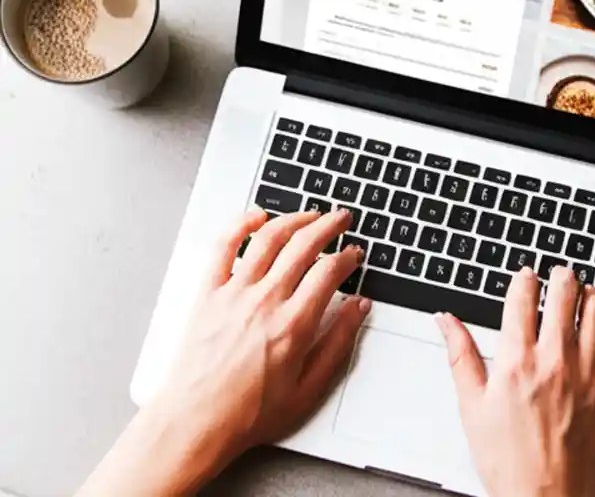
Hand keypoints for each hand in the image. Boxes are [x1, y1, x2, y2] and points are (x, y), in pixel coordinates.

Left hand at [79, 208, 368, 495]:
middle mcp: (264, 302)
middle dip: (328, 226)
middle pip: (303, 245)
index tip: (354, 254)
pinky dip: (240, 225)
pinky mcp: (208, 294)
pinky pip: (223, 247)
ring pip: (268, 238)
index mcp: (293, 325)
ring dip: (294, 219)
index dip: (348, 256)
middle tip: (341, 220)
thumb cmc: (249, 412)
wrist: (196, 421)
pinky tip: (256, 216)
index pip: (329, 271)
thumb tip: (358, 309)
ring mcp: (233, 294)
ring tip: (309, 213)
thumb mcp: (310, 388)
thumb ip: (338, 343)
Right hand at [436, 266, 594, 496]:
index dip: (524, 279)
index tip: (526, 276)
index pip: (522, 298)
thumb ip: (461, 356)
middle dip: (561, 276)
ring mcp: (588, 374)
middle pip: (564, 294)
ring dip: (592, 295)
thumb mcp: (472, 407)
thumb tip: (446, 321)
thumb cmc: (509, 463)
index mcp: (517, 361)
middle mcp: (555, 360)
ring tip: (586, 293)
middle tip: (559, 274)